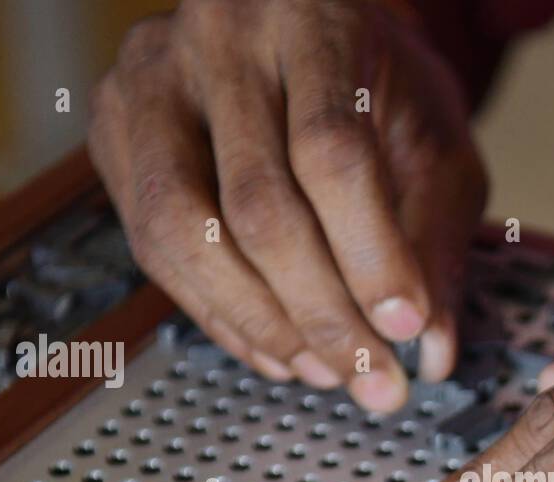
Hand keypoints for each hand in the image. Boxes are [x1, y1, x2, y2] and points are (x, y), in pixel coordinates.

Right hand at [88, 0, 485, 409]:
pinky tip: (276, 350)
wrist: (301, 27)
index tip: (405, 325)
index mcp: (310, 19)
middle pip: (255, 207)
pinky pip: (155, 251)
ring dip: (261, 326)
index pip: (330, 152)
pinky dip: (221, 317)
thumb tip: (432, 347)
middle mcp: (216, 41)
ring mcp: (150, 84)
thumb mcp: (434, 142)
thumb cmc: (373, 79)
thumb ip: (437, 239)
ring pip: (184, 236)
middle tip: (369, 375)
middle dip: (320, 314)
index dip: (369, 256)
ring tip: (323, 371)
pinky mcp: (115, 133)